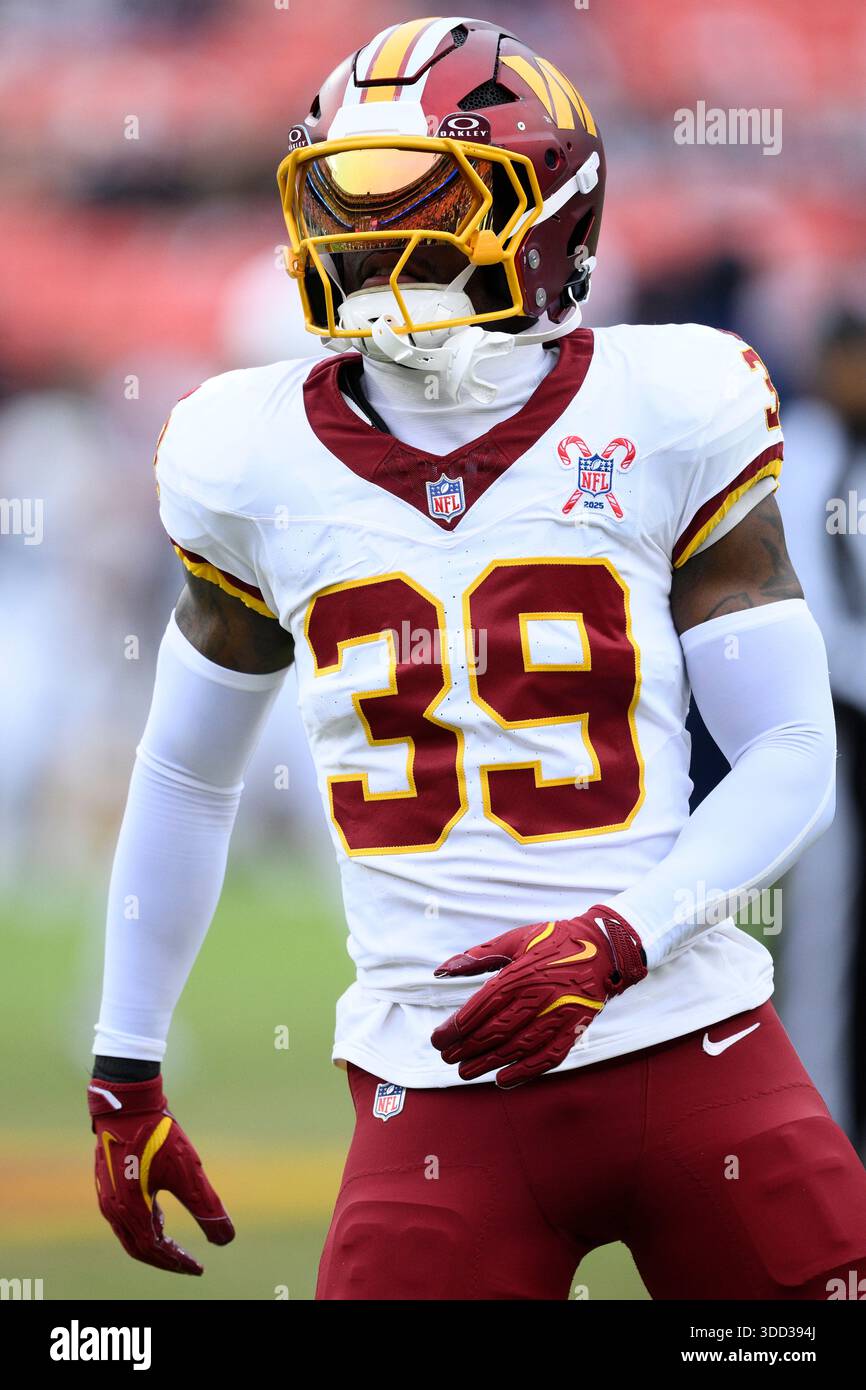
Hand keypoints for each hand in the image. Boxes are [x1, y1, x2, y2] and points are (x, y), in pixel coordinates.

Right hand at [88, 1075, 233, 1274]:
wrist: (129, 1101)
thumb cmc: (159, 1133)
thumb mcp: (188, 1171)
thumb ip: (206, 1207)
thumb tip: (226, 1239)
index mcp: (130, 1210)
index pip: (154, 1250)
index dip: (177, 1262)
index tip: (199, 1267)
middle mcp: (112, 1208)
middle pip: (139, 1248)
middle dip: (166, 1258)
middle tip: (189, 1263)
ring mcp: (106, 1195)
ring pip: (130, 1232)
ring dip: (154, 1242)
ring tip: (175, 1242)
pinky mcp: (107, 1181)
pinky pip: (124, 1215)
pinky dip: (143, 1223)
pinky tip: (159, 1215)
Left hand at [430, 905, 646, 1087]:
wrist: (605, 948)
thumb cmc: (553, 942)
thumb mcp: (514, 940)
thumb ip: (477, 956)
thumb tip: (440, 970)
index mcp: (521, 973)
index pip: (481, 1006)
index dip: (457, 1026)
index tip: (437, 1039)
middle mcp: (540, 996)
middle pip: (496, 1030)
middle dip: (466, 1048)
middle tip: (446, 1057)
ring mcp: (559, 1015)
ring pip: (518, 1047)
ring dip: (488, 1063)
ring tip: (465, 1071)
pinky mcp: (575, 1029)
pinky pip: (549, 1057)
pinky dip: (525, 1072)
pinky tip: (504, 1080)